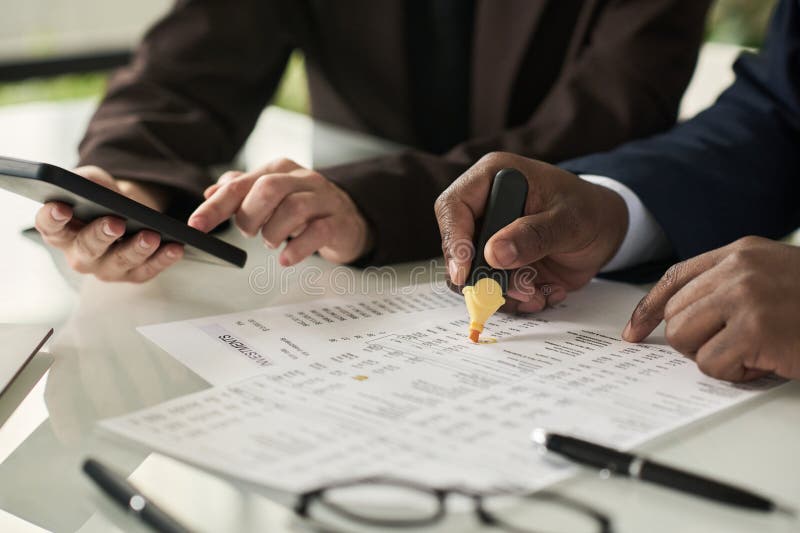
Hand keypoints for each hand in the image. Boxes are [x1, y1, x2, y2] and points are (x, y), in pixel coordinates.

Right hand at [34, 166, 183, 281]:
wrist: (126, 213)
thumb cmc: (102, 199)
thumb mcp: (93, 182)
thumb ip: (86, 181)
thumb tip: (90, 185)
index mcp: (62, 232)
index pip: (50, 227)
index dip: (52, 218)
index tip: (61, 207)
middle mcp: (80, 255)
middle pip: (87, 249)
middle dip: (101, 235)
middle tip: (115, 223)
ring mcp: (107, 268)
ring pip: (120, 262)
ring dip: (137, 249)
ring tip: (151, 235)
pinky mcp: (133, 275)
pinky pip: (148, 270)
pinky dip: (162, 259)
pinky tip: (175, 248)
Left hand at [189, 158, 372, 265]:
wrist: (349, 219)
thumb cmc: (305, 208)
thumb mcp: (271, 195)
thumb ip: (242, 191)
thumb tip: (210, 192)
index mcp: (279, 170)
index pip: (240, 184)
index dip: (215, 206)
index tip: (196, 226)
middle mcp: (302, 179)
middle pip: (268, 189)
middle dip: (250, 217)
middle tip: (249, 233)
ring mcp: (324, 199)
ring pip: (293, 208)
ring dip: (273, 233)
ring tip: (271, 242)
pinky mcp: (339, 222)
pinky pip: (317, 232)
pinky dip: (297, 249)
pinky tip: (286, 258)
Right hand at [435, 152, 627, 311]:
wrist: (604, 229)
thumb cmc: (587, 209)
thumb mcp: (568, 220)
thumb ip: (533, 235)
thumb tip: (494, 254)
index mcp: (491, 179)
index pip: (453, 207)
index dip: (454, 240)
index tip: (465, 272)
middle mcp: (483, 208)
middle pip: (457, 247)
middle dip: (485, 277)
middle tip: (520, 289)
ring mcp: (489, 239)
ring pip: (472, 275)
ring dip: (504, 293)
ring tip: (538, 292)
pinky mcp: (498, 265)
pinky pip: (491, 290)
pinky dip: (516, 300)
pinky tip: (544, 291)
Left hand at [623, 236, 799, 381]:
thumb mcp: (772, 275)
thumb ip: (728, 284)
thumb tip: (678, 317)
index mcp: (739, 252)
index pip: (674, 278)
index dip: (648, 307)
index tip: (633, 332)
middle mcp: (738, 268)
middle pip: (675, 314)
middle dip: (694, 339)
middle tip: (732, 346)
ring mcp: (745, 296)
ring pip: (684, 339)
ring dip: (713, 355)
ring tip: (751, 351)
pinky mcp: (755, 329)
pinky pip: (711, 363)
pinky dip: (734, 373)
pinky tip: (765, 361)